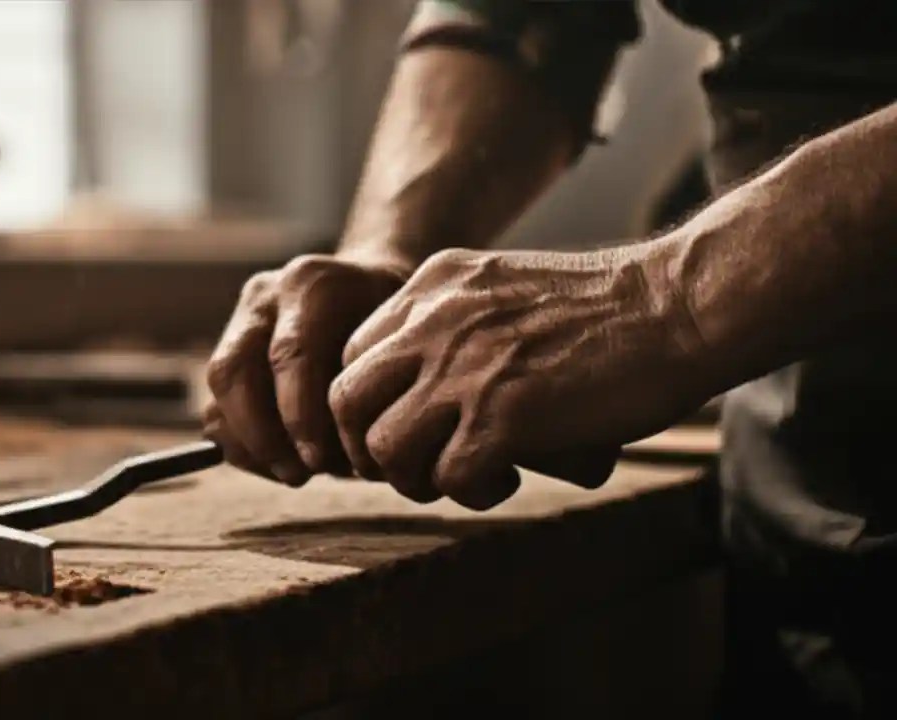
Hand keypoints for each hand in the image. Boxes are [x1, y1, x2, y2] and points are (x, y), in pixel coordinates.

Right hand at [204, 254, 405, 484]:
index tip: (320, 461)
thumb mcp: (396, 346)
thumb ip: (368, 387)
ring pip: (219, 391)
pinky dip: (242, 446)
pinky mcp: (227, 351)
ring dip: (250, 445)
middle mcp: (267, 294)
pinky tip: (279, 463)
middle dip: (263, 436)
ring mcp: (240, 320)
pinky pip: (215, 408)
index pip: (290, 355)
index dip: (300, 416)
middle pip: (235, 370)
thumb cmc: (392, 330)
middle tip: (299, 474)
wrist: (372, 293)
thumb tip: (349, 452)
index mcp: (313, 284)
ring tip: (293, 473)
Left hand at [329, 247, 708, 508]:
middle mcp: (433, 324)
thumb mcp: (504, 285)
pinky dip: (470, 490)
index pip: (352, 354)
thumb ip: (456, 320)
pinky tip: (504, 478)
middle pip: (346, 401)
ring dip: (416, 477)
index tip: (400, 425)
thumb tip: (423, 382)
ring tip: (461, 475)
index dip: (368, 403)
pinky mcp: (502, 417)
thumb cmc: (605, 307)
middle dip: (369, 447)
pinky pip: (448, 477)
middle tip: (412, 465)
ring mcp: (463, 371)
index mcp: (432, 286)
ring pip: (385, 448)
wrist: (676, 307)